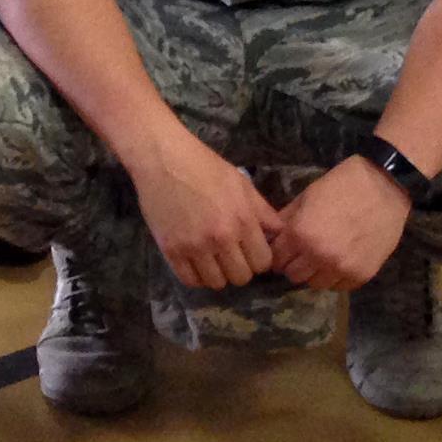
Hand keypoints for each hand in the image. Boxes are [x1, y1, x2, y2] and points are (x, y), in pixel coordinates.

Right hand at [126, 126, 284, 289]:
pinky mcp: (171, 250)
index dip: (259, 259)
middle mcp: (221, 237)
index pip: (262, 263)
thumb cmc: (204, 166)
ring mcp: (194, 246)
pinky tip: (196, 262)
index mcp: (242, 220)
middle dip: (240, 268)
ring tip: (213, 259)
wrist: (163, 158)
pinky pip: (190, 280)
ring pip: (216, 283)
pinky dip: (196, 276)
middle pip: (241, 277)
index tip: (250, 251)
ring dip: (218, 274)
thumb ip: (262, 211)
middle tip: (231, 256)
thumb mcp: (241, 183)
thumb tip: (278, 233)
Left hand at [271, 158, 413, 291]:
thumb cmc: (343, 184)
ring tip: (323, 256)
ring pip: (315, 285)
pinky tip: (341, 259)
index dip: (278, 252)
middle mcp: (319, 256)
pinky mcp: (362, 275)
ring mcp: (342, 268)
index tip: (284, 249)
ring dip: (315, 272)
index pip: (276, 259)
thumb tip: (271, 235)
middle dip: (294, 264)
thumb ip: (287, 219)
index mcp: (301, 234)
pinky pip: (339, 286)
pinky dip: (336, 276)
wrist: (385, 186)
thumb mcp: (308, 195)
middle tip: (303, 252)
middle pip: (293, 275)